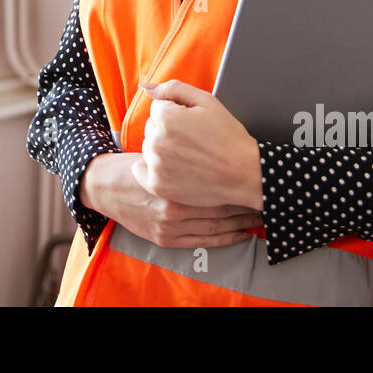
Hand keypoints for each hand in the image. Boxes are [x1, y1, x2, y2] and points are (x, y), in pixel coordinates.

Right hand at [81, 152, 260, 248]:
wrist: (106, 187)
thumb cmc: (135, 164)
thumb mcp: (157, 146)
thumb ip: (181, 139)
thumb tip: (212, 132)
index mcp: (174, 183)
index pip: (217, 184)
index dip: (239, 182)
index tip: (257, 176)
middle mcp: (174, 207)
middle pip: (221, 207)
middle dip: (245, 203)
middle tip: (267, 197)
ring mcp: (170, 226)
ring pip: (216, 226)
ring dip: (242, 222)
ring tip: (260, 216)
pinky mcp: (166, 239)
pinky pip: (204, 241)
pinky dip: (226, 238)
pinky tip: (243, 233)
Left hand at [133, 79, 262, 208]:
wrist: (243, 173)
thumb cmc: (227, 135)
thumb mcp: (206, 101)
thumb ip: (173, 89)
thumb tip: (145, 87)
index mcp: (166, 117)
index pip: (158, 108)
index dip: (177, 113)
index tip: (194, 125)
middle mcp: (156, 141)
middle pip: (151, 127)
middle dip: (168, 130)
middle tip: (194, 142)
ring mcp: (156, 165)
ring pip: (148, 148)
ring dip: (162, 149)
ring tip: (189, 156)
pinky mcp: (157, 185)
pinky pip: (140, 170)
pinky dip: (152, 169)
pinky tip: (172, 168)